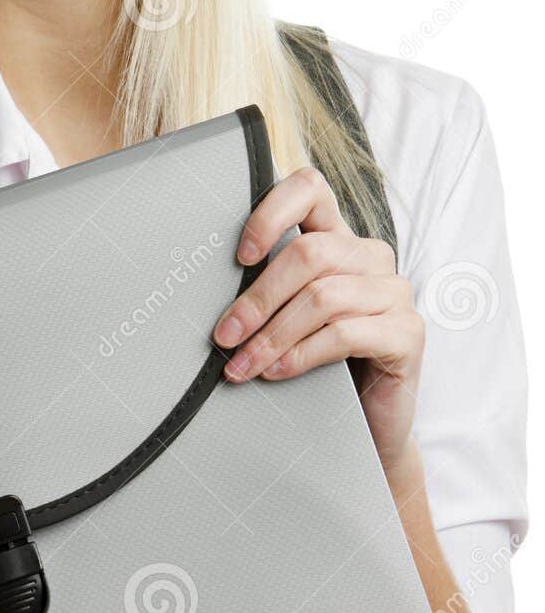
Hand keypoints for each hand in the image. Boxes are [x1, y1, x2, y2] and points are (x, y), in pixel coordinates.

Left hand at [211, 166, 423, 481]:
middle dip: (257, 298)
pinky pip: (345, 333)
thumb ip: (267, 293)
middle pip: (309, 254)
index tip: (240, 256)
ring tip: (242, 364)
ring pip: (323, 297)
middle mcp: (370, 258)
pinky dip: (301, 354)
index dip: (271, 213)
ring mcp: (394, 293)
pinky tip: (276, 372)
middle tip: (225, 334)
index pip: (310, 189)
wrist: (369, 422)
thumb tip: (205, 295)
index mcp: (338, 240)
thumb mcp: (288, 318)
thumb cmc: (322, 364)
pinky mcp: (407, 333)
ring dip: (272, 335)